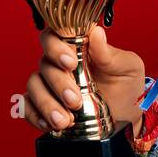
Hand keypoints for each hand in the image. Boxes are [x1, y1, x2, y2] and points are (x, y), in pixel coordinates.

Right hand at [24, 24, 146, 134]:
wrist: (129, 115)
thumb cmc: (127, 84)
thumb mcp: (128, 67)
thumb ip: (110, 53)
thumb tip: (97, 32)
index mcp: (78, 46)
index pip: (55, 36)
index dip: (56, 46)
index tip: (70, 62)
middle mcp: (59, 63)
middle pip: (44, 64)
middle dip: (58, 83)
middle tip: (75, 100)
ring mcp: (50, 84)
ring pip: (34, 85)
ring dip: (46, 103)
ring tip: (65, 120)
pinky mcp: (44, 104)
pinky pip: (28, 106)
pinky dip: (34, 115)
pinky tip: (49, 124)